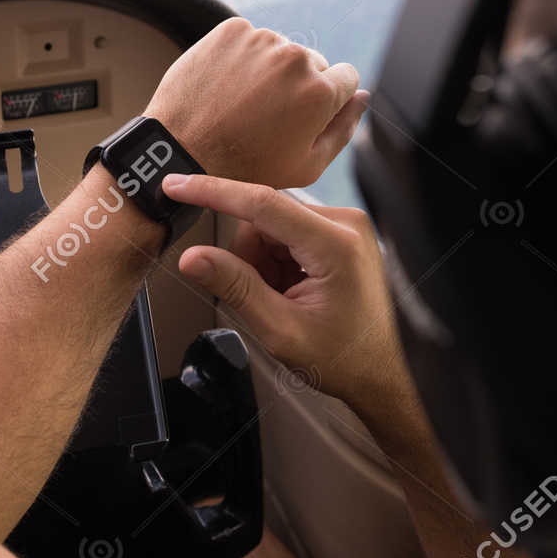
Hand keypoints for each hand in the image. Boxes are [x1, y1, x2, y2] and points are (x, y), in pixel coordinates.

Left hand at [146, 18, 366, 187]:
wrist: (181, 149)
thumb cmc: (246, 167)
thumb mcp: (306, 165)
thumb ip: (344, 128)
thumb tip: (363, 97)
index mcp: (320, 92)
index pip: (347, 77)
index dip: (328, 99)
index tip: (304, 112)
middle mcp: (296, 58)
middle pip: (313, 63)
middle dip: (298, 84)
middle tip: (268, 114)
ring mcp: (262, 40)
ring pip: (280, 50)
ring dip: (269, 70)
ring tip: (243, 103)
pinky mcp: (232, 30)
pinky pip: (250, 40)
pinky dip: (243, 58)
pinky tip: (228, 86)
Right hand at [161, 172, 417, 418]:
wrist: (379, 373)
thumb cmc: (342, 359)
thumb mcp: (280, 329)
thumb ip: (235, 287)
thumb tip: (193, 257)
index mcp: (334, 245)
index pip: (261, 203)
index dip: (213, 192)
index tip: (177, 184)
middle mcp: (345, 224)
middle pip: (264, 217)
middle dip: (249, 257)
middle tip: (262, 298)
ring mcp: (346, 226)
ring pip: (272, 226)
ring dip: (263, 262)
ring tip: (284, 300)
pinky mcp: (341, 233)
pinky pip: (288, 233)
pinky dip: (277, 263)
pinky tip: (292, 291)